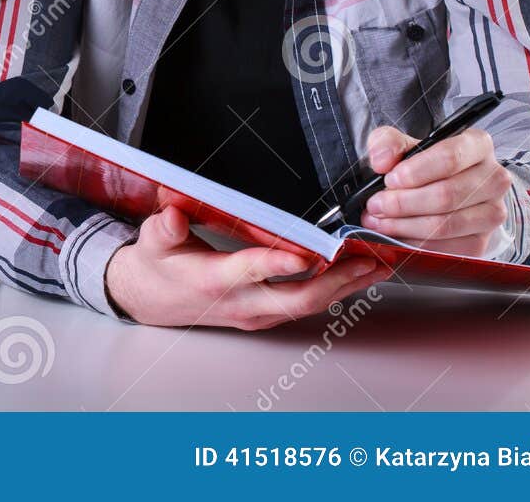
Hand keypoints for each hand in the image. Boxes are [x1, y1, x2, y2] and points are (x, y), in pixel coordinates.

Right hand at [105, 206, 386, 330]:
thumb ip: (165, 227)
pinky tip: (355, 276)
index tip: (306, 254)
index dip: (278, 264)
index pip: (250, 271)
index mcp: (214, 281)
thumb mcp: (152, 242)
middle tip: (369, 260)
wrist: (152, 300)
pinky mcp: (266, 315)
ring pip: (309, 305)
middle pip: (297, 298)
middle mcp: (241, 303)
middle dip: (338, 281)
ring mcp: (257, 314)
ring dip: (346, 287)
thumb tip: (174, 215)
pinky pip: (307, 306)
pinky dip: (334, 291)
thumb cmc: (157, 266)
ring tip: (377, 265)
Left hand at [360, 125, 514, 256]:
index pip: (451, 156)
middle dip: (403, 202)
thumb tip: (381, 161)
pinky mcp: (482, 241)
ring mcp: (492, 213)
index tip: (390, 179)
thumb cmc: (421, 164)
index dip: (416, 170)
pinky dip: (415, 244)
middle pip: (447, 194)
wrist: (440, 190)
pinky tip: (395, 236)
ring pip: (447, 224)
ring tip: (379, 220)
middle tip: (376, 204)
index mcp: (478, 146)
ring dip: (405, 225)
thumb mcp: (402, 144)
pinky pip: (447, 248)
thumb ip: (387, 143)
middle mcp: (494, 178)